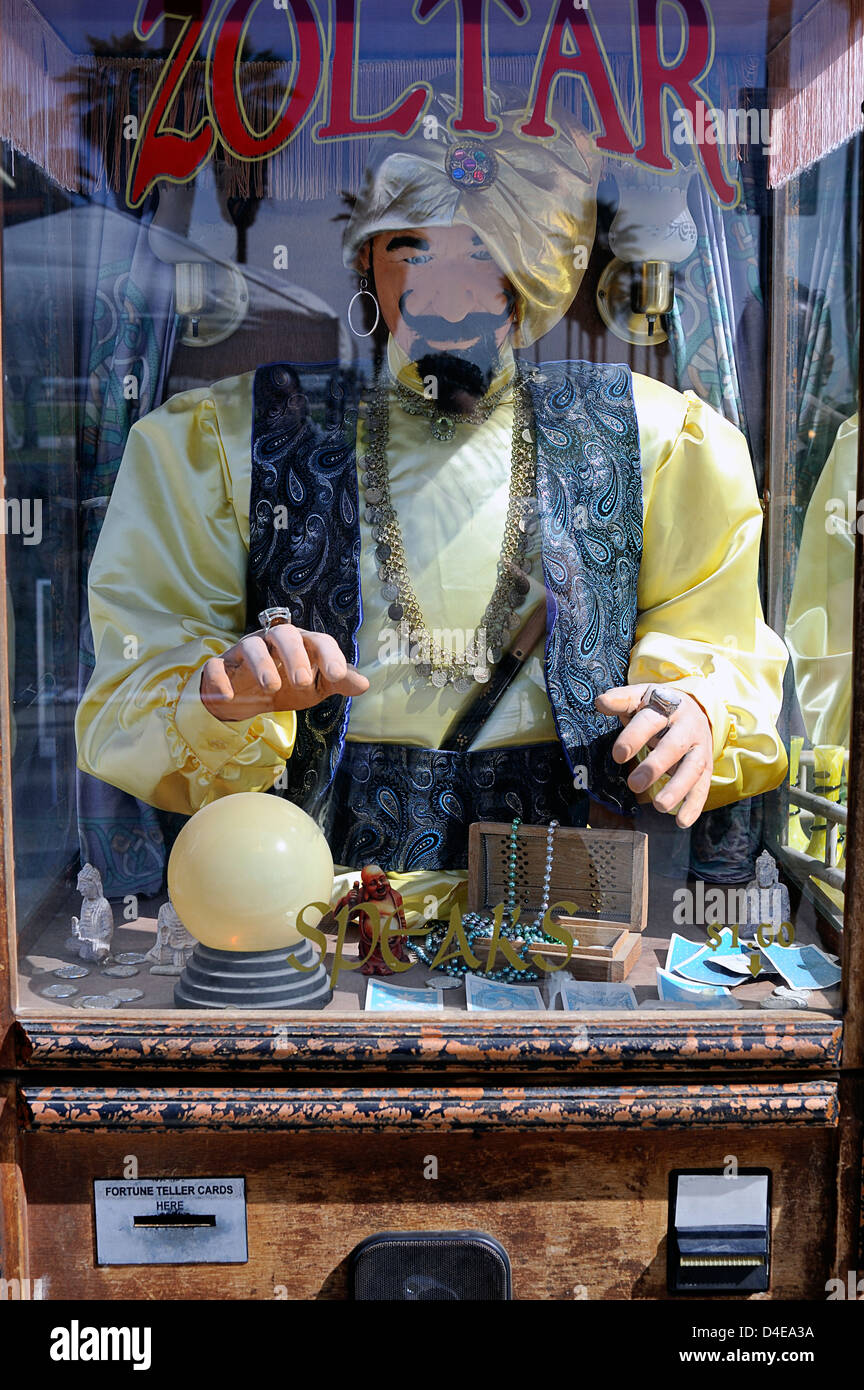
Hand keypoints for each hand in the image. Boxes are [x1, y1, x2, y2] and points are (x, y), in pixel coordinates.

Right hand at [200, 625, 369, 722]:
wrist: (246, 698)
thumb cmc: (287, 685)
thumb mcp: (316, 687)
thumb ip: (338, 682)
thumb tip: (364, 684)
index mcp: (300, 643)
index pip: (317, 640)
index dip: (330, 655)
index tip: (338, 676)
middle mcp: (272, 641)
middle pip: (283, 633)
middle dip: (295, 655)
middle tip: (302, 682)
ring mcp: (244, 651)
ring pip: (251, 645)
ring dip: (262, 664)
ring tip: (271, 687)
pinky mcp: (221, 666)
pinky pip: (216, 666)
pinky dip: (220, 679)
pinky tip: (228, 696)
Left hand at [594, 683, 713, 827]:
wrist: (696, 707)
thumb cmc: (658, 707)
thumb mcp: (641, 697)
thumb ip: (621, 700)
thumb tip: (600, 702)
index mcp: (668, 706)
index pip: (650, 721)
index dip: (634, 736)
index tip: (618, 755)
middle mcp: (688, 727)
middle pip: (674, 746)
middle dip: (655, 766)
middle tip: (634, 784)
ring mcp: (700, 747)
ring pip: (692, 769)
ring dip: (677, 789)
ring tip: (659, 806)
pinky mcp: (706, 766)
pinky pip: (703, 786)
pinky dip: (693, 805)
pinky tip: (681, 822)